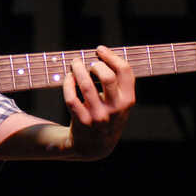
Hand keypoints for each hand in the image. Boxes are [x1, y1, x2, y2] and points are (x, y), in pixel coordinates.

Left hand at [62, 45, 134, 159]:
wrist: (96, 146)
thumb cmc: (108, 115)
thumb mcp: (121, 102)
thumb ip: (118, 82)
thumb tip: (102, 53)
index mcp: (128, 100)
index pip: (125, 71)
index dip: (111, 56)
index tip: (99, 50)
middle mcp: (115, 109)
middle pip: (107, 77)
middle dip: (95, 65)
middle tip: (88, 64)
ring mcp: (98, 116)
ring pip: (85, 85)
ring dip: (77, 69)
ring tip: (74, 64)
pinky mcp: (82, 121)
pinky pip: (71, 97)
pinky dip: (67, 83)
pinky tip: (68, 78)